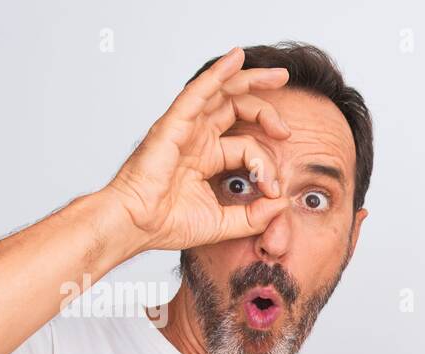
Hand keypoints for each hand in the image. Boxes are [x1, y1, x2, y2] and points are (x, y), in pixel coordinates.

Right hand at [100, 47, 292, 253]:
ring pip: (223, 92)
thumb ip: (255, 216)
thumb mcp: (225, 223)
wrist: (137, 225)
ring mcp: (186, 127)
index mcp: (207, 156)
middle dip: (267, 108)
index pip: (248, 146)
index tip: (273, 189)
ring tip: (280, 77)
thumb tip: (283, 204)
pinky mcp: (175, 123)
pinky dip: (218, 73)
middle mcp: (198, 137)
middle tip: (287, 127)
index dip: (267, 164)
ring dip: (252, 80)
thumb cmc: (169, 223)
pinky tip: (237, 58)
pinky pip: (200, 91)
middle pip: (237, 107)